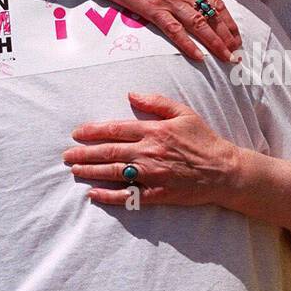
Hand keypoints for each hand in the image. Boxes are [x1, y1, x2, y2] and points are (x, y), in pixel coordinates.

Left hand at [63, 93, 241, 206]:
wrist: (224, 170)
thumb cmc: (204, 140)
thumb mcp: (184, 113)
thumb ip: (157, 102)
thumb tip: (131, 94)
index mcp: (153, 131)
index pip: (115, 130)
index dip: (93, 132)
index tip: (77, 133)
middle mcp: (148, 152)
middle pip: (108, 152)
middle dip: (84, 153)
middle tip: (67, 155)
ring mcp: (151, 174)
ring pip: (113, 173)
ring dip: (90, 171)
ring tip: (74, 170)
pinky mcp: (157, 193)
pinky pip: (127, 196)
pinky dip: (108, 196)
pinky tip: (93, 194)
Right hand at [90, 0, 242, 63]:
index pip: (217, 3)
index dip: (229, 21)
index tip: (237, 36)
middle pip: (212, 16)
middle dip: (227, 36)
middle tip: (237, 54)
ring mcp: (169, 0)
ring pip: (199, 25)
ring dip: (215, 43)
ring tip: (226, 58)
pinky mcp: (153, 9)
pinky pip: (174, 30)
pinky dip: (188, 44)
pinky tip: (199, 57)